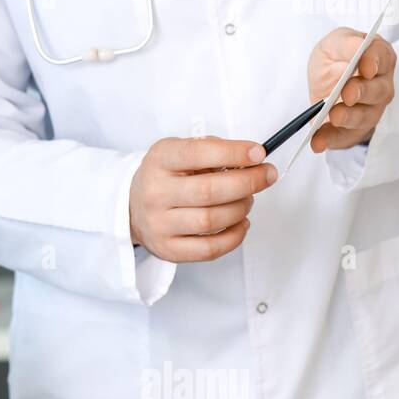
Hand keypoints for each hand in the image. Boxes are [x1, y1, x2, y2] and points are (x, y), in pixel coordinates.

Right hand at [129, 137, 276, 261]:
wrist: (132, 206)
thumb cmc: (165, 177)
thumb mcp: (178, 152)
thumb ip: (211, 150)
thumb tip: (251, 159)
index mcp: (159, 160)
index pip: (198, 153)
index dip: (233, 153)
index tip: (258, 153)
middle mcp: (155, 192)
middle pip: (210, 190)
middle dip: (248, 182)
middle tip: (266, 176)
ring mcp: (159, 224)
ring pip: (213, 220)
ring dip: (241, 208)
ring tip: (247, 199)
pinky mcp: (168, 249)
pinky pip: (210, 249)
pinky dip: (235, 236)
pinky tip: (240, 223)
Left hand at [307, 28, 397, 151]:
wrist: (325, 78)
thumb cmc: (336, 57)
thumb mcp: (335, 43)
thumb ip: (347, 43)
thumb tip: (358, 46)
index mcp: (379, 59)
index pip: (383, 58)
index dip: (374, 63)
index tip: (365, 68)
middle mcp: (380, 86)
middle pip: (378, 91)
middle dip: (363, 92)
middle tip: (348, 93)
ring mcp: (370, 110)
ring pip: (365, 116)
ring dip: (349, 117)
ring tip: (334, 116)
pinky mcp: (353, 129)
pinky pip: (344, 137)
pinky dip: (330, 140)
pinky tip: (317, 143)